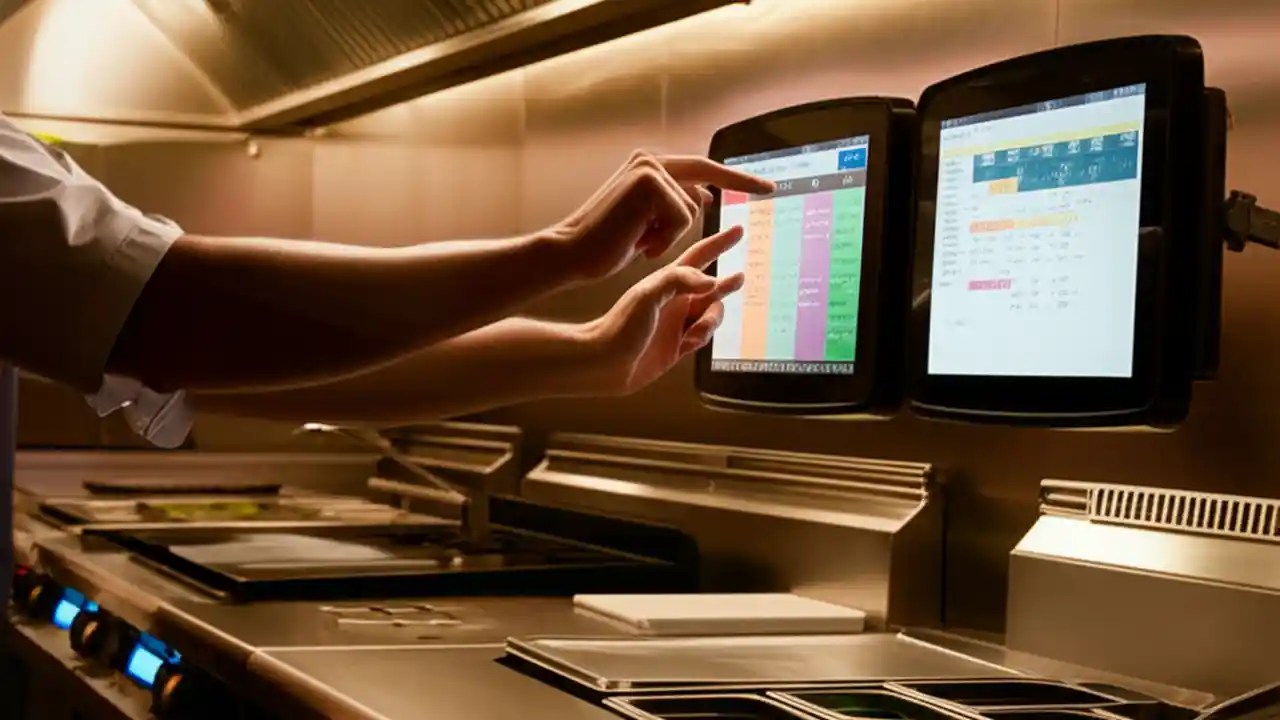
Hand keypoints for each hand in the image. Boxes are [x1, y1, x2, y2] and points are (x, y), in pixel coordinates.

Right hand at [549, 151, 772, 282]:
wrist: (572, 253)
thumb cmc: (607, 243)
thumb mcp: (649, 223)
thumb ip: (674, 204)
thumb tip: (705, 194)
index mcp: (649, 165)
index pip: (701, 168)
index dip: (734, 177)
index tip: (764, 185)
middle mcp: (650, 159)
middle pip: (706, 174)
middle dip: (742, 180)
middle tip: (772, 189)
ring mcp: (650, 167)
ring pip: (691, 207)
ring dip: (671, 234)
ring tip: (641, 241)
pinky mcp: (649, 182)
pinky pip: (681, 217)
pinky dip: (664, 238)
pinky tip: (639, 242)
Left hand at [582, 226, 745, 395]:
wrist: (602, 364)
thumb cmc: (619, 326)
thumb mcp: (647, 296)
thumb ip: (678, 282)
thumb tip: (711, 280)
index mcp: (668, 282)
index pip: (700, 256)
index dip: (719, 243)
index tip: (738, 230)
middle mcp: (675, 300)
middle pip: (711, 288)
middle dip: (725, 285)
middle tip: (740, 277)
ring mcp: (676, 323)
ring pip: (711, 314)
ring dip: (711, 321)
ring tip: (695, 332)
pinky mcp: (676, 346)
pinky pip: (702, 337)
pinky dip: (702, 338)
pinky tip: (688, 344)